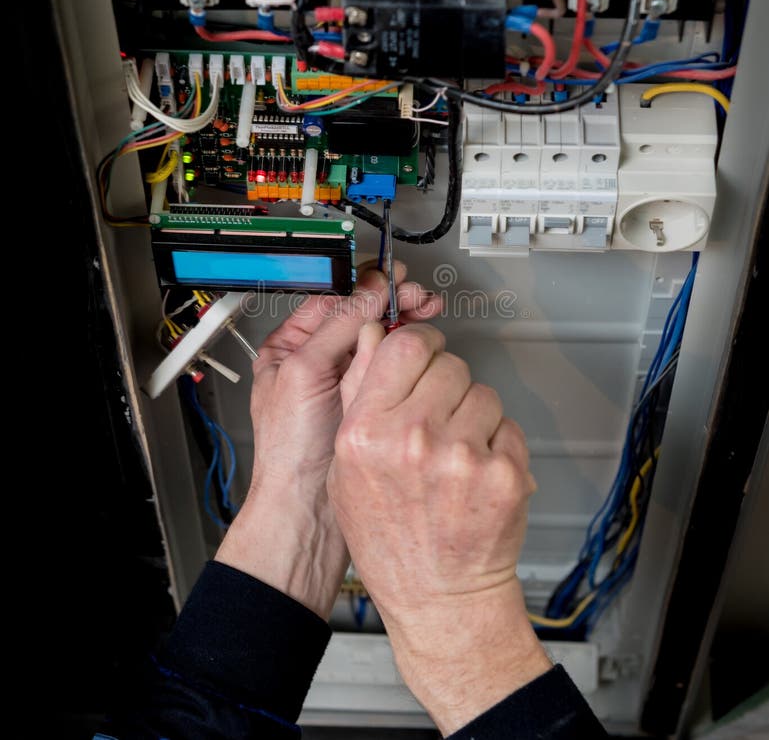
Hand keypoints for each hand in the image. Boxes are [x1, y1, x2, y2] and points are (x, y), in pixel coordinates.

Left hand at [215, 263, 441, 618]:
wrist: (307, 511)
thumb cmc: (290, 452)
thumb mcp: (306, 374)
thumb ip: (338, 328)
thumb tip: (368, 289)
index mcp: (290, 348)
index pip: (332, 300)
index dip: (365, 285)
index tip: (395, 277)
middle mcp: (315, 362)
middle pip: (359, 317)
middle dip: (392, 303)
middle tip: (421, 298)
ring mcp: (343, 384)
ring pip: (377, 341)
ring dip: (403, 326)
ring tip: (426, 315)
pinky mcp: (366, 405)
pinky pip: (388, 370)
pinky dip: (405, 356)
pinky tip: (418, 349)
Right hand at [328, 323, 550, 734]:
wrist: (438, 598)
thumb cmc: (388, 538)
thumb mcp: (346, 469)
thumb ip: (359, 396)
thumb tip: (374, 335)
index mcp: (366, 432)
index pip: (405, 346)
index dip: (421, 343)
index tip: (427, 351)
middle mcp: (413, 439)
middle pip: (449, 364)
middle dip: (447, 384)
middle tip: (440, 418)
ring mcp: (463, 456)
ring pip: (483, 392)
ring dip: (474, 414)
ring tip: (457, 454)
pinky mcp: (505, 473)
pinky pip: (508, 425)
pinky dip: (498, 443)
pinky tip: (477, 474)